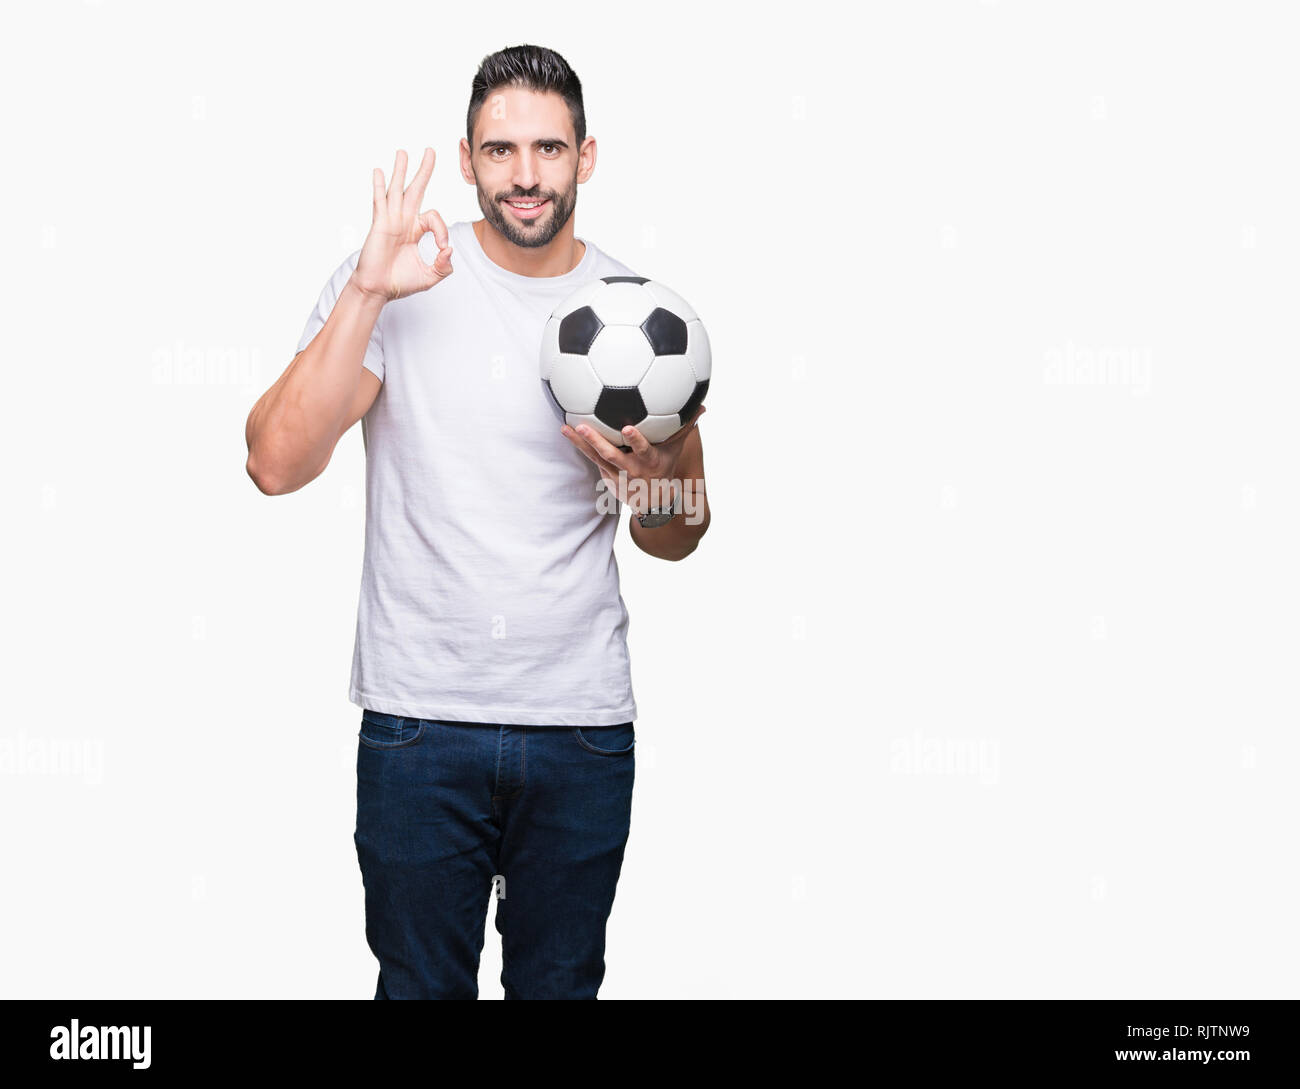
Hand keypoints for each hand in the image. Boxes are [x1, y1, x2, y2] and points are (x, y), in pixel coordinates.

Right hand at [350, 148, 452, 302]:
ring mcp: (391, 220)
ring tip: (403, 152)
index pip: (434, 217)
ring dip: (400, 170)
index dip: (442, 230)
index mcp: (416, 229)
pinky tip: (379, 171)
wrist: (378, 290)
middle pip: (416, 189)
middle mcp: (404, 220)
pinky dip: (379, 186)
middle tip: (431, 151)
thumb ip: (444, 266)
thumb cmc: (400, 282)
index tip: (442, 247)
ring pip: (397, 190)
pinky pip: (380, 202)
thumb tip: (449, 249)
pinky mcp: (379, 225)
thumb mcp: (430, 276)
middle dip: (424, 170)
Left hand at [561, 406, 705, 513]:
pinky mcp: (607, 477)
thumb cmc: (665, 467)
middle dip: (597, 442)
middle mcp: (631, 470)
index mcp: (649, 462)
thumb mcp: (676, 450)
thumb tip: (703, 406)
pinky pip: (592, 460)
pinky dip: (580, 447)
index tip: (627, 429)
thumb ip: (685, 427)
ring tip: (565, 428)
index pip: (643, 450)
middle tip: (583, 426)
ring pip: (596, 458)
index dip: (635, 441)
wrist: (654, 502)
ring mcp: (616, 476)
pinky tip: (567, 432)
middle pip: (611, 456)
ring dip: (580, 444)